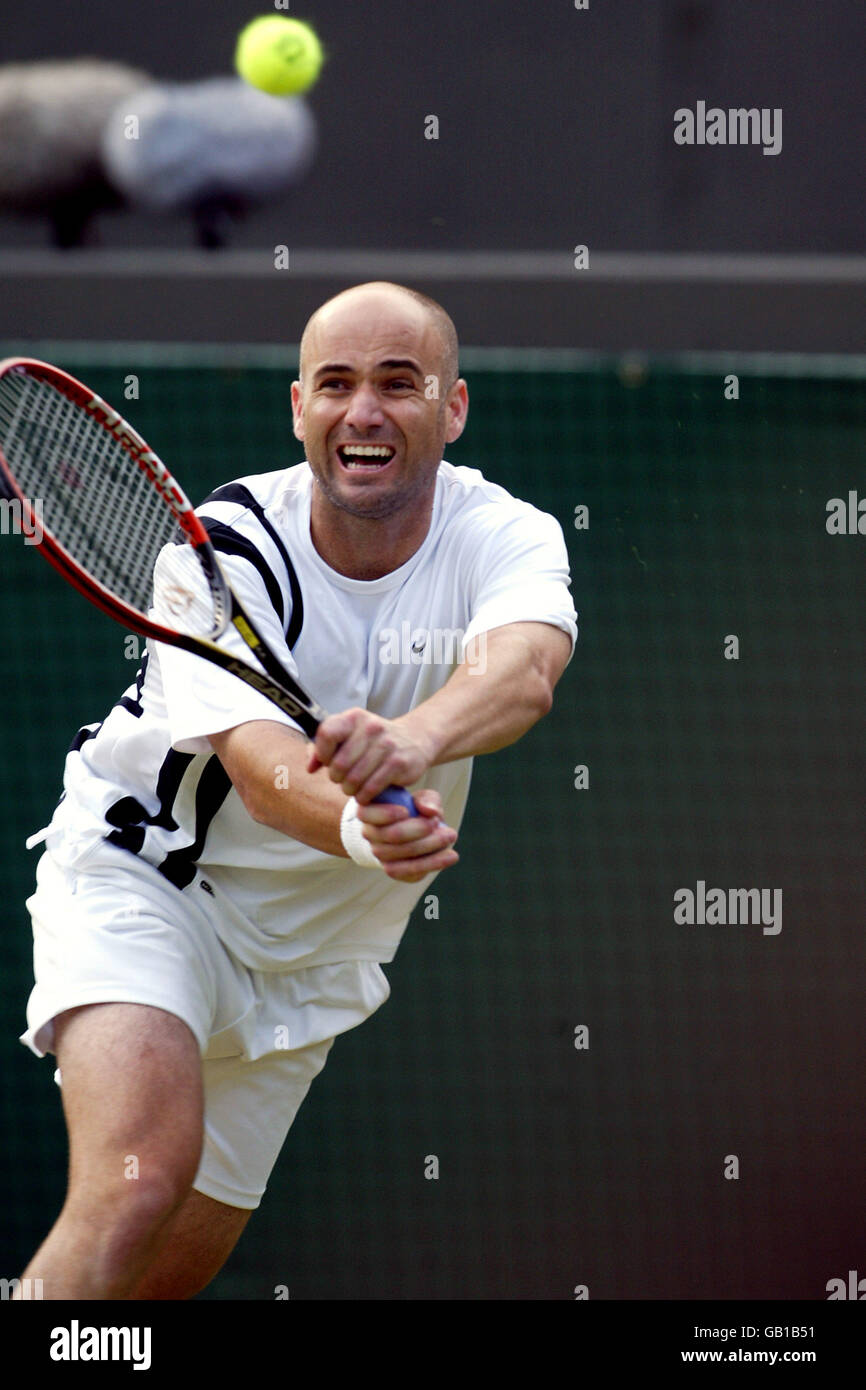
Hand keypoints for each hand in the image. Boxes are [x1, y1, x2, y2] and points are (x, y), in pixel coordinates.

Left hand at [307, 708, 433, 803]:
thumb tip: (310, 767)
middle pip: (339, 763)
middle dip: (337, 778)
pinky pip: (371, 788)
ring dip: (350, 789)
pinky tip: (366, 794)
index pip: (327, 733)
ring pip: (354, 779)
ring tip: (354, 788)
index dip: (322, 753)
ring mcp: (387, 745)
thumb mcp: (350, 737)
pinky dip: (364, 796)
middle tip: (343, 780)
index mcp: (354, 717)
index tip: (328, 761)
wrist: (415, 739)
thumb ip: (324, 749)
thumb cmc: (375, 742)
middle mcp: (371, 727)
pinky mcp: (399, 763)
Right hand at [355, 788, 458, 882]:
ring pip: (401, 855)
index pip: (366, 814)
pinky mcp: (394, 870)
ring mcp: (380, 855)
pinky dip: (432, 864)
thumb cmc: (413, 808)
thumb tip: (431, 811)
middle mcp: (370, 835)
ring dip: (429, 846)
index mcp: (368, 812)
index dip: (385, 814)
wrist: (411, 831)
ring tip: (451, 835)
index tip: (406, 811)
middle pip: (389, 836)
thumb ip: (426, 800)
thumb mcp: (420, 799)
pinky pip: (410, 872)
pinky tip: (450, 856)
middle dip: (417, 829)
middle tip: (438, 821)